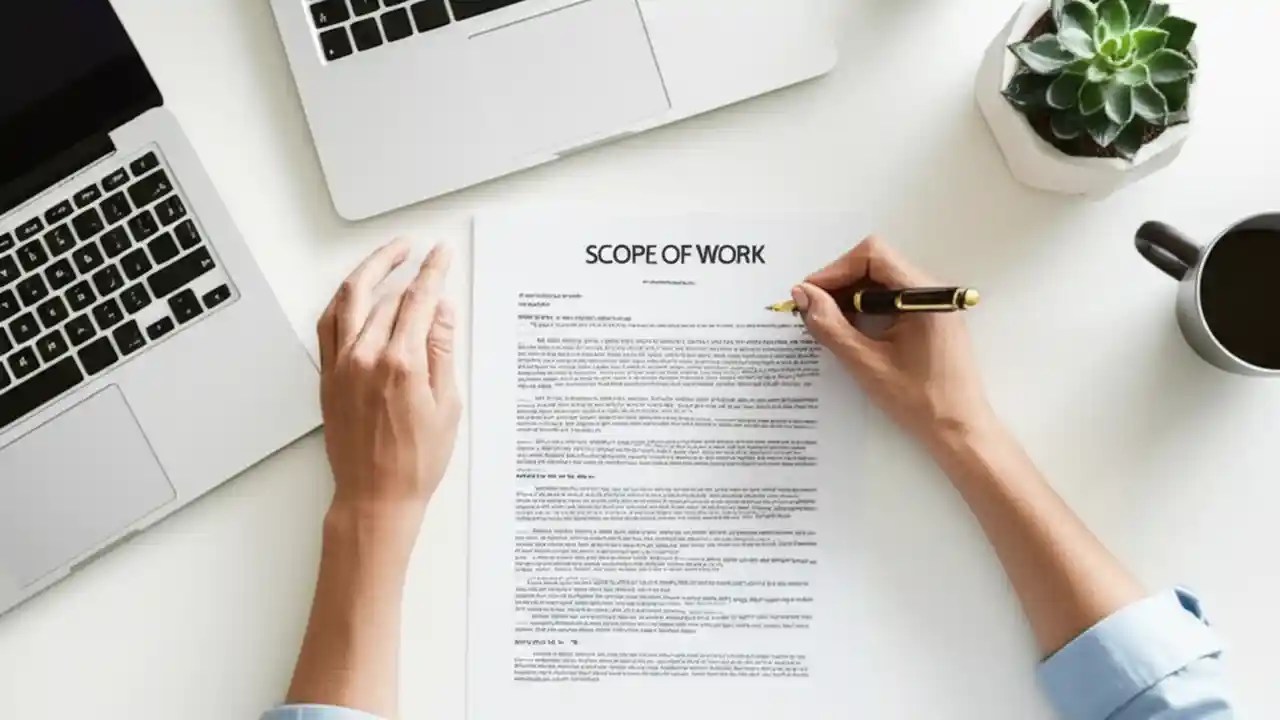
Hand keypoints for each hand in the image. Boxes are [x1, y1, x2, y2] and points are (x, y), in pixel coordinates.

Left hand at [316, 239, 461, 543]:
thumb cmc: (415, 462)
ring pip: (349, 300)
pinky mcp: (328, 376)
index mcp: (401, 364)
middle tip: (419, 252)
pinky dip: (342, 300)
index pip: (418, 300)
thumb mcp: (447, 405)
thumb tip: (442, 311)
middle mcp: (366, 358)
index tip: (440, 254)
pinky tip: (356, 292)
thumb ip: (442, 351)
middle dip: (404, 268)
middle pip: (385, 296)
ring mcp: (341, 366)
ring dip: (368, 271)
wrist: (376, 497)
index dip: (432, 272)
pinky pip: (329, 324)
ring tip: (387, 256)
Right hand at [791, 237, 995, 448]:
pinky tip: (850, 330)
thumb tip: (802, 295)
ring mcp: (934, 304)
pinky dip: (867, 308)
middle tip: (812, 310)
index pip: (873, 255)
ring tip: (827, 322)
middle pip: (876, 264)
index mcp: (924, 295)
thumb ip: (831, 326)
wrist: (960, 431)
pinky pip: (892, 298)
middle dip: (840, 283)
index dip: (835, 269)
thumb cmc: (919, 401)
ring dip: (851, 296)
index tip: (810, 294)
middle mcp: (932, 291)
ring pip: (882, 281)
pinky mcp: (930, 318)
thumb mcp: (866, 364)